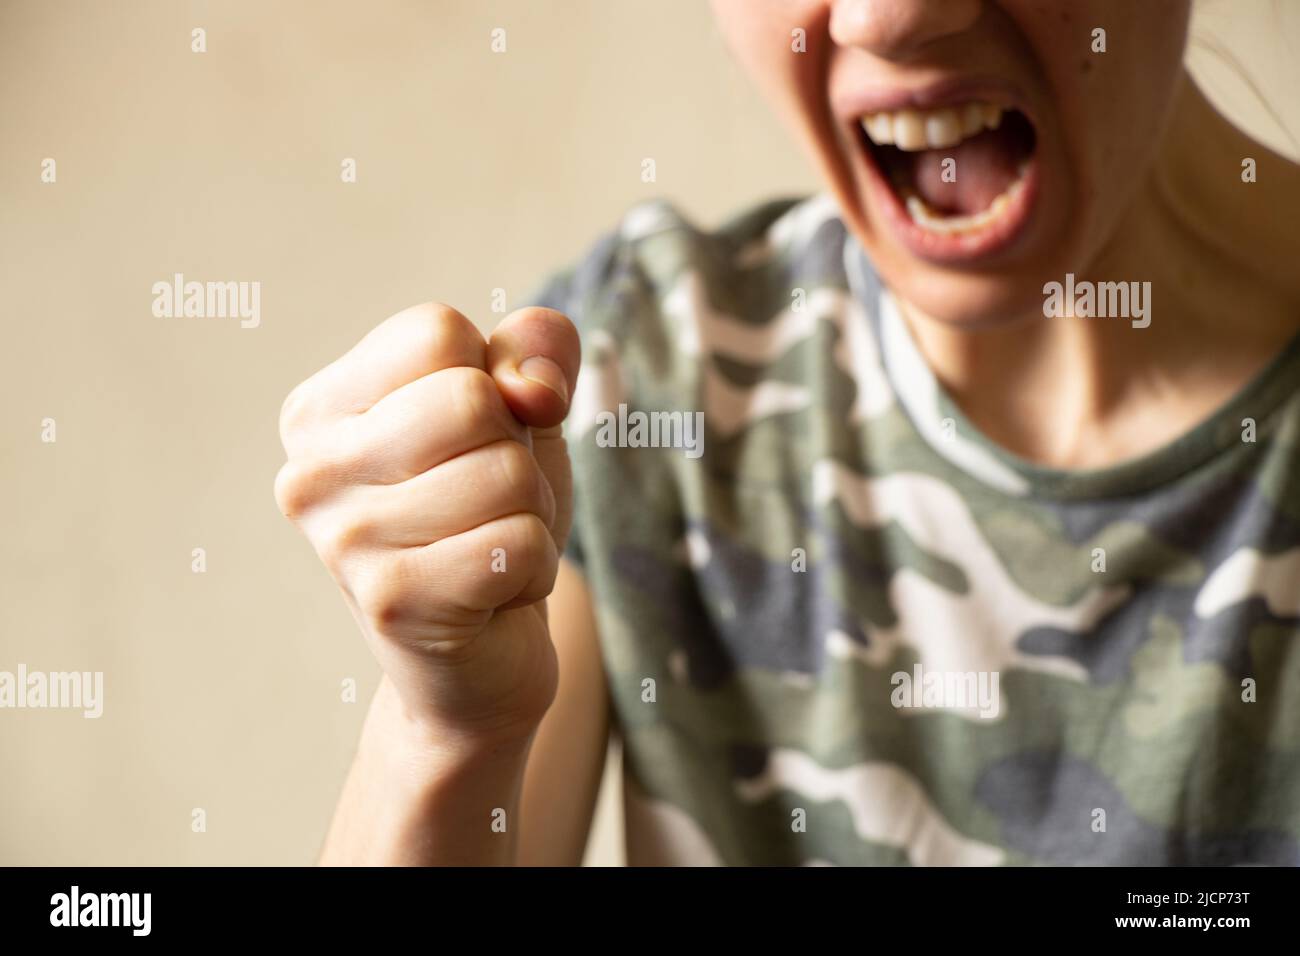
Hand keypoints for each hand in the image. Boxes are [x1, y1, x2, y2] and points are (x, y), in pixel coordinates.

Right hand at [275, 303, 579, 741]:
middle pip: (472, 400)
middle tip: (486, 504)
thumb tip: (534, 385)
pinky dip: (533, 566)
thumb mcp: (519, 415)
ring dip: (528, 514)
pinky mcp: (392, 600)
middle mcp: (311, 470)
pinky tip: (492, 592)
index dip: (491, 382)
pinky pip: (521, 542)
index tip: (470, 442)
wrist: (482, 656)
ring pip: (505, 475)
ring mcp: (342, 539)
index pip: (438, 334)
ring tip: (486, 547)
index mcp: (321, 409)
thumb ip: (536, 352)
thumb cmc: (490, 516)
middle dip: (514, 452)